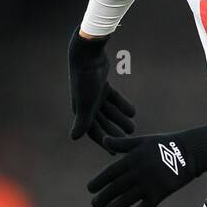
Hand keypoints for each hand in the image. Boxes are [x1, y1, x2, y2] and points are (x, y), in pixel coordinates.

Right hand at [68, 28, 135, 151]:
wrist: (87, 54)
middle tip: (128, 141)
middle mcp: (86, 103)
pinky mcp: (102, 84)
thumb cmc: (85, 79)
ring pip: (109, 111)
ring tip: (132, 128)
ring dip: (120, 120)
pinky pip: (113, 99)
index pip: (93, 131)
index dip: (104, 142)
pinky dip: (122, 105)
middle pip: (103, 123)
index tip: (115, 152)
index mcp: (80, 110)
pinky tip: (133, 112)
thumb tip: (73, 138)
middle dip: (114, 132)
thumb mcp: (85, 102)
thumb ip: (82, 121)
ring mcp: (94, 94)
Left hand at [88, 124, 206, 206]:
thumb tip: (104, 140)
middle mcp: (138, 172)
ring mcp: (149, 184)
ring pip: (126, 200)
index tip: (90, 189)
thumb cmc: (164, 145)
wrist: (189, 152)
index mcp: (132, 158)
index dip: (98, 182)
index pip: (110, 173)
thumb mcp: (142, 140)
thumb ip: (122, 144)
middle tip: (95, 205)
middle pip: (115, 188)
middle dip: (102, 198)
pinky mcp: (160, 194)